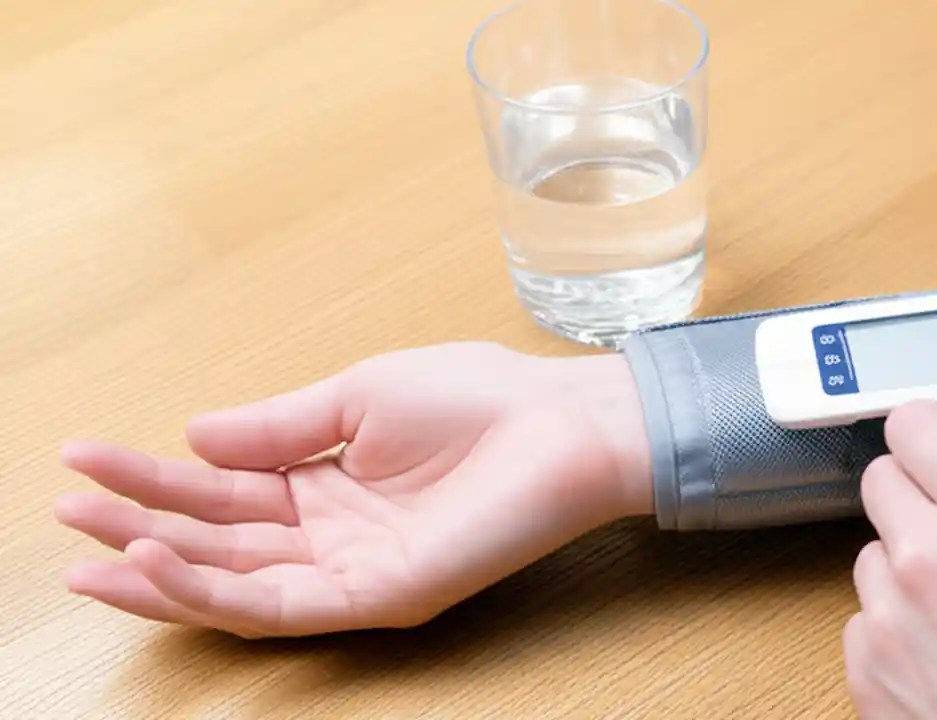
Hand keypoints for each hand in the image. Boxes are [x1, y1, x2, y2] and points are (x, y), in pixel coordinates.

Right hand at [55, 343, 651, 637]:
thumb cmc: (475, 400)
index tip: (81, 456)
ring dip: (159, 570)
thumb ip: (274, 429)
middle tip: (66, 513)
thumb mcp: (355, 397)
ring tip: (90, 551)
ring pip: (235, 585)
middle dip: (137, 528)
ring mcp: (352, 570)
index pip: (218, 488)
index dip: (149, 476)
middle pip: (215, 541)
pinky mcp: (378, 597)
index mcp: (322, 481)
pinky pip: (281, 606)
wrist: (558, 422)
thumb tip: (192, 436)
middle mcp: (329, 533)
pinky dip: (215, 590)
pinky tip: (159, 562)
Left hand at [844, 402, 936, 719]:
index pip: (914, 422)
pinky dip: (895, 626)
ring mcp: (888, 611)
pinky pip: (863, 615)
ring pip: (871, 549)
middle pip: (880, 477)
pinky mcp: (864, 663)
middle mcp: (929, 553)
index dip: (932, 435)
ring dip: (906, 564)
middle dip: (917, 493)